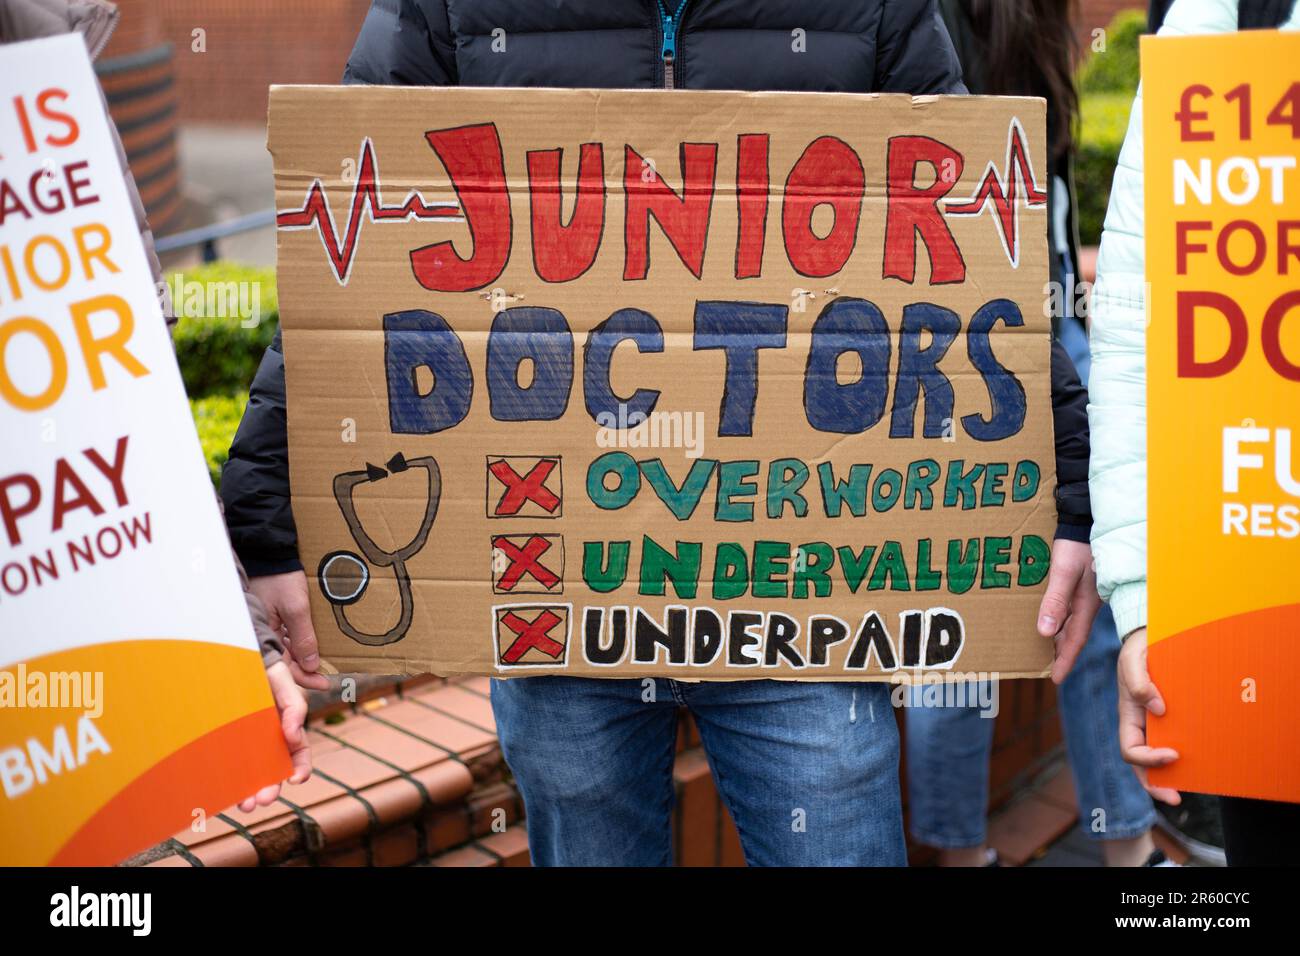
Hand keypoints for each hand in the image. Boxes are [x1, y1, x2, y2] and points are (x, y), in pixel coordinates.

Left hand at [239, 660, 311, 811]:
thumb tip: (295, 735)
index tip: (297, 779)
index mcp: (284, 726)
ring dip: (251, 793)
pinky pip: (228, 766)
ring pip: (251, 774)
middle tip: (264, 800)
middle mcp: (266, 737)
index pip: (299, 752)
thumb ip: (294, 706)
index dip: (302, 768)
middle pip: (274, 770)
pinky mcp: (222, 742)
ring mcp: (243, 741)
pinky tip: (225, 793)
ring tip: (245, 806)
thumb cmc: (258, 666)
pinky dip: (229, 783)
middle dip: (272, 789)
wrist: (226, 655)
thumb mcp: (282, 680)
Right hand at [249, 571, 329, 689]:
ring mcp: (269, 625)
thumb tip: (311, 665)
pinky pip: (287, 637)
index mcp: (264, 634)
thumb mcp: (296, 607)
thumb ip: (303, 636)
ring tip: (322, 668)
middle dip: (305, 672)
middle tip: (326, 680)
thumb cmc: (281, 579)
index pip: (283, 666)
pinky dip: (299, 646)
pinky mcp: (274, 617)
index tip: (324, 684)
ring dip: (303, 660)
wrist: (272, 554)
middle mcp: (264, 633)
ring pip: (287, 651)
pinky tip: (311, 649)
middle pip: (285, 661)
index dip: (304, 678)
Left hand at [1037, 538, 1102, 683]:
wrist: (1085, 519)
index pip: (1075, 640)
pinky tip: (1051, 619)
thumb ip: (1056, 600)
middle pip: (1073, 634)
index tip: (1055, 678)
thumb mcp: (1065, 572)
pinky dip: (1059, 618)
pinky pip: (1070, 607)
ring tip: (1046, 649)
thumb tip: (1045, 632)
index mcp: (1087, 604)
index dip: (1065, 660)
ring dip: (1059, 636)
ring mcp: (1087, 593)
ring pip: (1071, 621)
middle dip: (1061, 652)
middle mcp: (1088, 602)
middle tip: (1048, 669)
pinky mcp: (1082, 583)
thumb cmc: (1077, 545)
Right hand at [1117, 629, 1180, 805]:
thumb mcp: (1133, 660)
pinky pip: (1171, 742)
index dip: (1149, 760)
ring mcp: (1153, 723)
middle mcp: (1139, 724)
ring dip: (1167, 776)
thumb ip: (1140, 683)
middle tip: (1175, 797)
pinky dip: (1181, 758)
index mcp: (1127, 715)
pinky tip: (1197, 762)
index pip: (1130, 749)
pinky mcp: (1169, 718)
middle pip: (1140, 765)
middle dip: (1155, 784)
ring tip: (1188, 788)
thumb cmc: (1139, 648)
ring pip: (1155, 759)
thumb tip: (1158, 709)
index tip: (1174, 755)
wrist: (1149, 637)